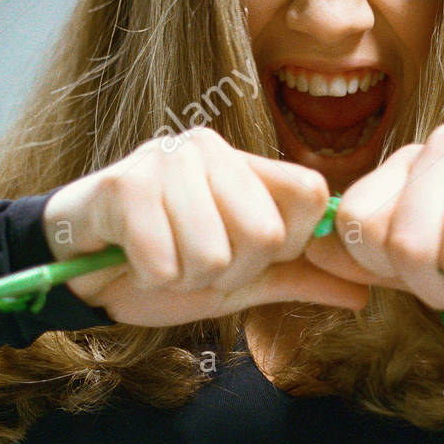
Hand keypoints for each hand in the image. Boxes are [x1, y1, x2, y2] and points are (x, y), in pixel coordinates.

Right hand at [41, 128, 370, 326]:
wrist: (78, 265)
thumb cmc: (162, 264)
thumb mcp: (239, 279)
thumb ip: (298, 278)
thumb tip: (365, 292)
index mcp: (246, 165)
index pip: (311, 193)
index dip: (289, 242)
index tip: (253, 255)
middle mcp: (211, 151)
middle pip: (266, 234)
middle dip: (230, 271)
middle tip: (195, 262)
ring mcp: (166, 162)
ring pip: (214, 254)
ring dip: (184, 278)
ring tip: (162, 257)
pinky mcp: (124, 186)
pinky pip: (165, 262)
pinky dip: (150, 278)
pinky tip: (133, 257)